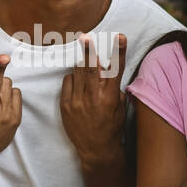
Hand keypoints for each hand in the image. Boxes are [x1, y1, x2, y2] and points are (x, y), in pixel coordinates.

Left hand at [60, 33, 127, 169]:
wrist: (96, 149)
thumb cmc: (111, 127)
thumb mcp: (118, 107)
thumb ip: (113, 87)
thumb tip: (107, 70)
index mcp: (110, 97)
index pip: (116, 70)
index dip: (119, 51)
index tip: (120, 37)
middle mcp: (93, 98)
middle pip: (91, 67)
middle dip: (89, 50)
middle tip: (85, 37)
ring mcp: (77, 101)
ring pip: (77, 72)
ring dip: (82, 65)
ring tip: (86, 66)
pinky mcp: (66, 105)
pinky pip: (67, 82)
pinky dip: (73, 79)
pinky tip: (79, 85)